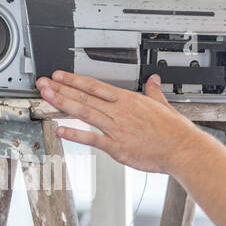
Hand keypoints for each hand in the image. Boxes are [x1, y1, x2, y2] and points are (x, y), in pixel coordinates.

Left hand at [34, 70, 195, 174]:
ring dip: (63, 103)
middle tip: (43, 83)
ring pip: (85, 112)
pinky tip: (60, 129)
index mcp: (128, 100)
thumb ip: (154, 92)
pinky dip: (75, 134)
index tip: (59, 75)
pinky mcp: (117, 146)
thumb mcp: (162, 105)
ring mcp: (116, 128)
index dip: (74, 80)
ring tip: (47, 97)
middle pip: (85, 96)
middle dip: (61, 89)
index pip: (95, 86)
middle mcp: (119, 111)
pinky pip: (92, 138)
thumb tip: (153, 81)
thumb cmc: (174, 131)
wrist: (182, 149)